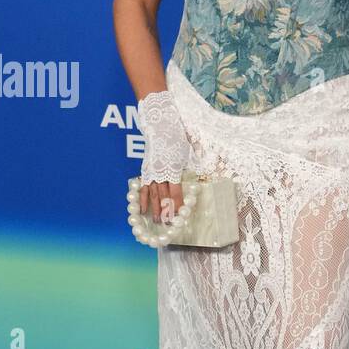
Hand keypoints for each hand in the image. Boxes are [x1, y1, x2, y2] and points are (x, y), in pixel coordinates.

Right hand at [137, 88, 191, 223]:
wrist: (159, 123)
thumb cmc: (176, 135)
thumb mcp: (189, 147)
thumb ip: (196, 158)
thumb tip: (207, 166)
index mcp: (172, 167)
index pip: (176, 190)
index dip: (178, 203)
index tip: (180, 214)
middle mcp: (160, 171)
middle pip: (163, 195)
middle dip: (165, 211)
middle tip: (167, 224)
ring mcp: (151, 171)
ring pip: (152, 194)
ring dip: (154, 208)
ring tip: (156, 221)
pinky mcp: (145, 169)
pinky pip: (142, 187)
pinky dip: (141, 199)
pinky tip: (141, 209)